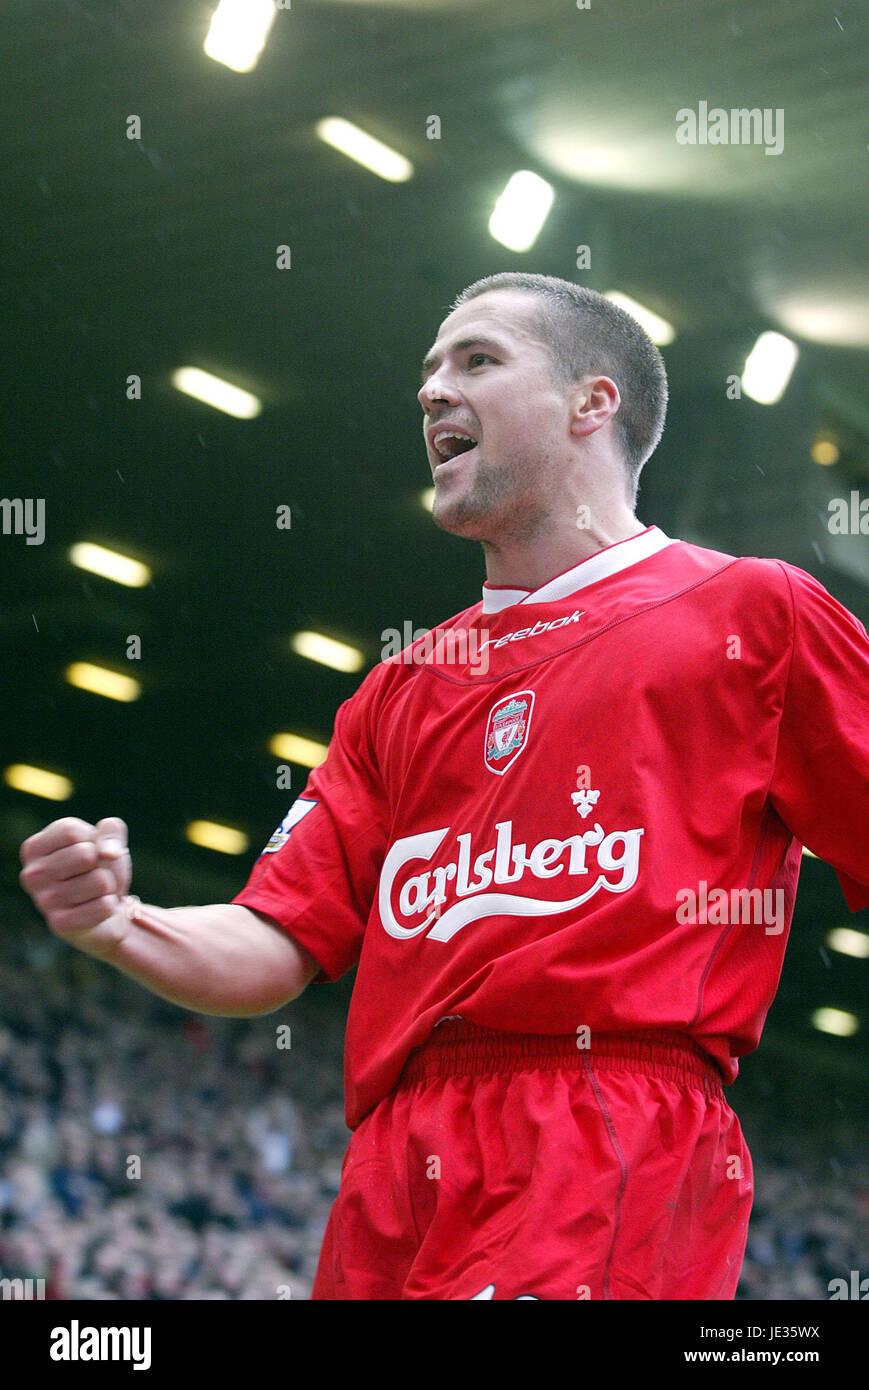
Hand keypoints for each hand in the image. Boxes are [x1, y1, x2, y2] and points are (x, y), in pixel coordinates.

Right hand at [19, 816, 132, 956]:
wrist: (105, 910)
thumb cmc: (100, 868)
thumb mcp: (106, 840)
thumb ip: (111, 830)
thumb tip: (109, 853)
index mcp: (34, 848)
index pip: (71, 832)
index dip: (92, 839)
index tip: (88, 852)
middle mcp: (32, 875)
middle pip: (85, 855)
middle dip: (102, 863)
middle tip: (94, 875)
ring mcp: (44, 902)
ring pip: (100, 881)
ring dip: (109, 885)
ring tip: (95, 892)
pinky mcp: (60, 925)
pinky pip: (104, 906)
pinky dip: (110, 905)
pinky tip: (96, 908)